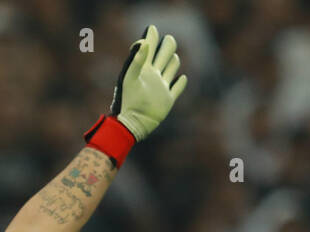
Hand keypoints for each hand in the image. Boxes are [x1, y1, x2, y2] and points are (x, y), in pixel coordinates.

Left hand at [108, 25, 187, 140]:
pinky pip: (178, 87)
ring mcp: (162, 86)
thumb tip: (145, 42)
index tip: (152, 30)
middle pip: (165, 52)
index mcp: (144, 68)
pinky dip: (181, 82)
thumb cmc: (129, 101)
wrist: (134, 123)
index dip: (152, 36)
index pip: (149, 46)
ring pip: (172, 67)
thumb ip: (137, 61)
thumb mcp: (130, 78)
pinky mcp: (168, 99)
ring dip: (173, 61)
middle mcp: (154, 75)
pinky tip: (180, 79)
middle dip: (168, 44)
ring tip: (171, 60)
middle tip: (167, 41)